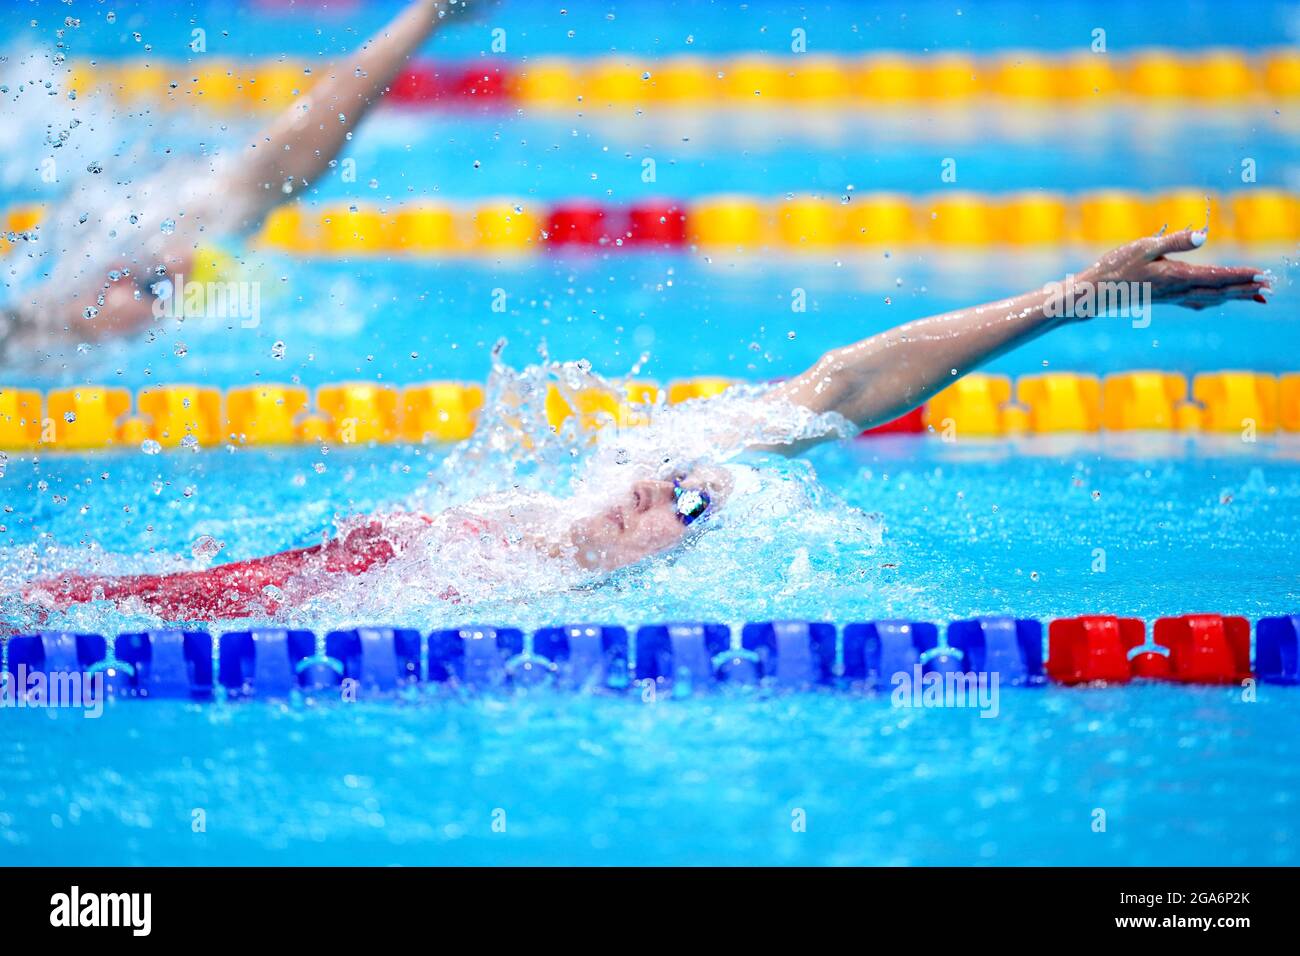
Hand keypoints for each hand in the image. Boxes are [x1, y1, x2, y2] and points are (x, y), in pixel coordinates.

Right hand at [1077, 228, 1270, 310]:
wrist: (1094, 293)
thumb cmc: (1115, 267)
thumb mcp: (1143, 246)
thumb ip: (1174, 241)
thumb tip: (1203, 236)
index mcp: (1177, 277)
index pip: (1217, 277)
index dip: (1242, 276)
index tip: (1264, 276)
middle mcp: (1178, 290)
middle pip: (1220, 291)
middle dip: (1246, 289)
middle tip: (1270, 289)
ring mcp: (1171, 296)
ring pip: (1211, 298)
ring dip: (1235, 296)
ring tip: (1255, 297)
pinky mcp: (1164, 297)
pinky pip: (1197, 301)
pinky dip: (1214, 300)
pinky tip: (1217, 301)